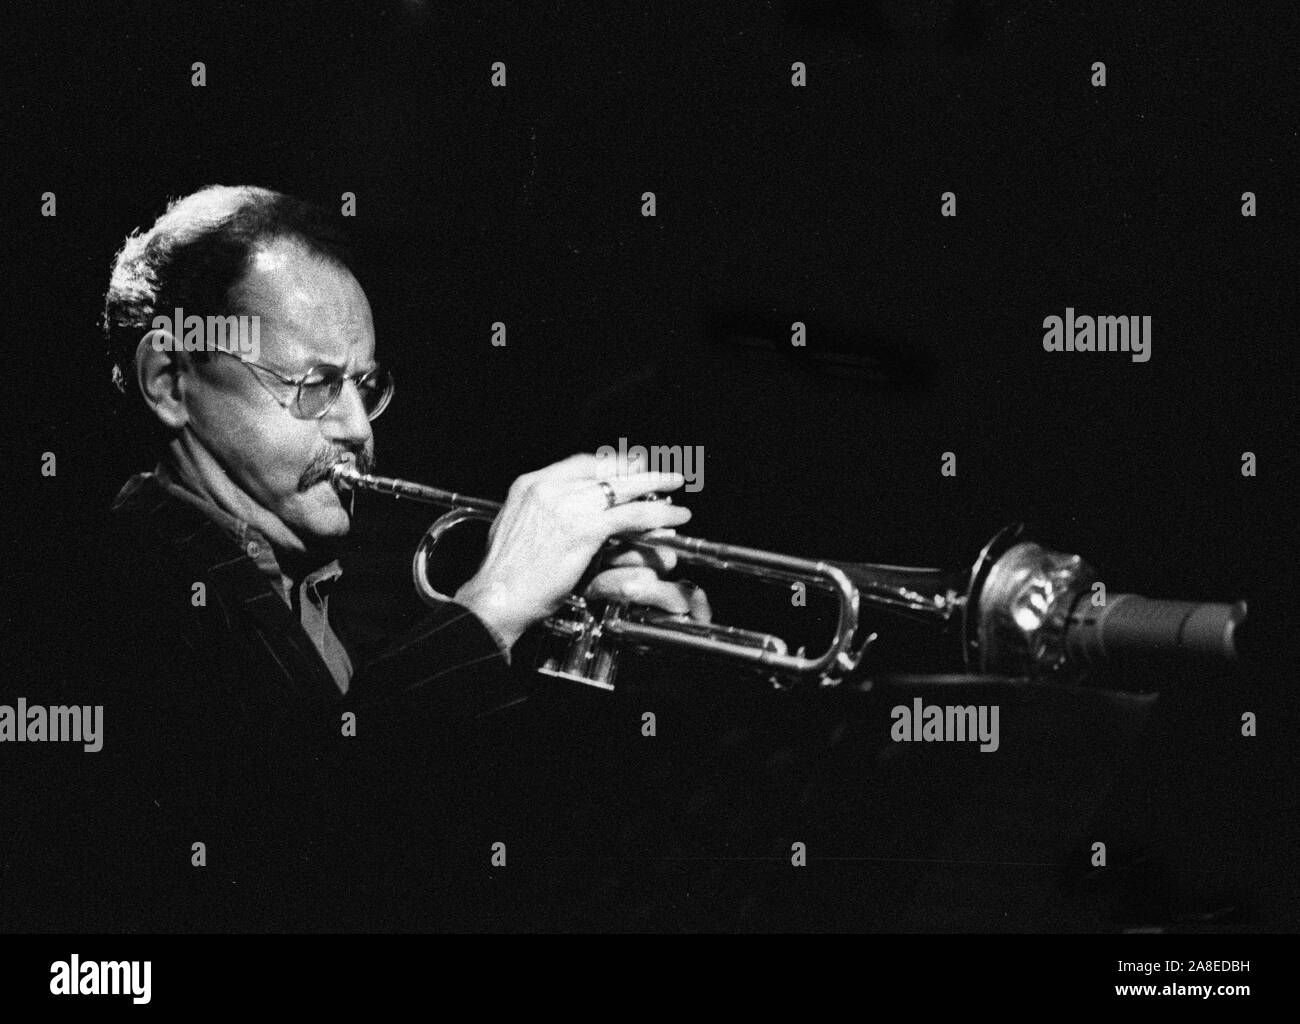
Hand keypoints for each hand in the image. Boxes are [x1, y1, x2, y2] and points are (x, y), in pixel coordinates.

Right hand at [453, 452, 699, 648]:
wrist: (495, 596)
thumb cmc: (502, 576)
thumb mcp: (515, 529)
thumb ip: (539, 515)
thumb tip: (558, 516)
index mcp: (530, 485)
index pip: (580, 463)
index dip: (609, 464)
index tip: (628, 465)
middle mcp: (548, 488)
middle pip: (604, 470)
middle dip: (636, 469)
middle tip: (659, 470)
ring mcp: (567, 505)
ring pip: (622, 489)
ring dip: (654, 486)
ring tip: (674, 486)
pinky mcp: (584, 528)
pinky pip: (630, 516)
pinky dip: (657, 514)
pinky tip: (672, 517)